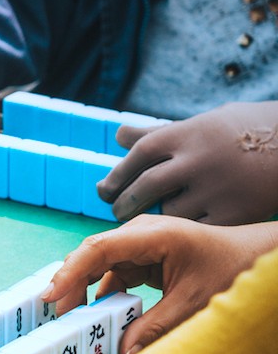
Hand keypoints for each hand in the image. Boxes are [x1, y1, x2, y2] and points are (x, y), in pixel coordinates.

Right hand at [42, 215, 277, 353]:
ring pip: (98, 268)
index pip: (98, 250)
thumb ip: (155, 328)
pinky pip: (112, 276)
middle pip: (91, 256)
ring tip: (69, 319)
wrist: (255, 257)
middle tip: (53, 315)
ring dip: (83, 292)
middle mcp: (139, 235)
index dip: (69, 273)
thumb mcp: (194, 303)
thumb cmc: (231, 269)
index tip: (50, 297)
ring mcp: (138, 246)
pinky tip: (96, 316)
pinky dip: (102, 296)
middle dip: (69, 285)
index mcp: (152, 235)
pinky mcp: (142, 259)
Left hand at [98, 101, 277, 224]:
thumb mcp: (203, 122)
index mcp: (187, 133)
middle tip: (117, 210)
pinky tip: (177, 230)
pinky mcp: (235, 212)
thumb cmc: (247, 130)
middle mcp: (197, 160)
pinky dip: (182, 231)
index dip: (117, 174)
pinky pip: (196, 228)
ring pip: (168, 211)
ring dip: (153, 217)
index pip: (137, 154)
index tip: (106, 189)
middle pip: (145, 186)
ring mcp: (216, 188)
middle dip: (124, 202)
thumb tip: (119, 135)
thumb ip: (160, 133)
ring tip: (145, 220)